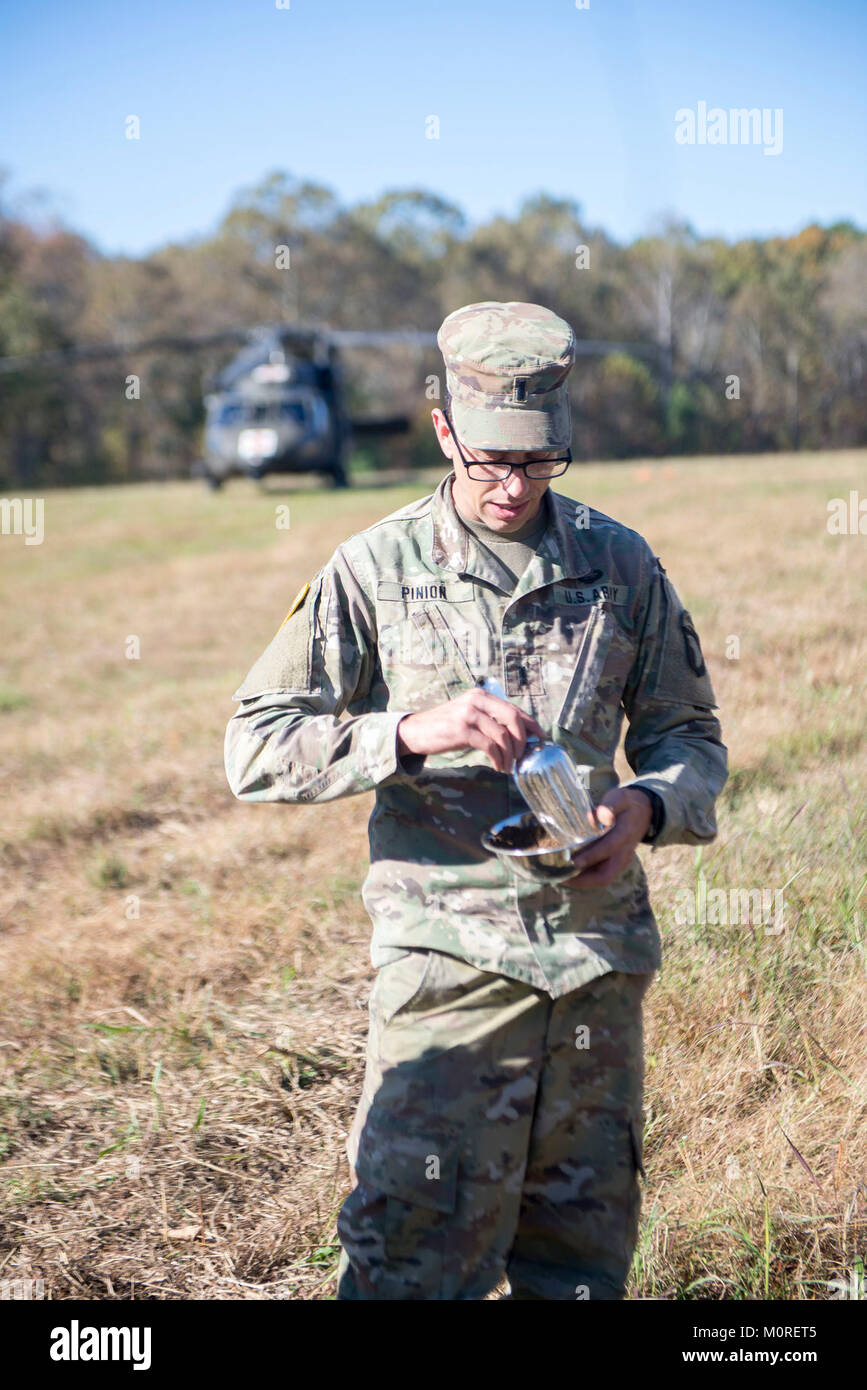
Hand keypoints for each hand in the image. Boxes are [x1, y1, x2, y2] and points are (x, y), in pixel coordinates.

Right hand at [396, 688, 544, 773]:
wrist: (415, 732)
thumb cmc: (445, 727)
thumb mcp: (469, 716)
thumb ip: (491, 721)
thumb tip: (520, 736)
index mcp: (481, 695)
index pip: (514, 708)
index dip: (531, 724)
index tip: (541, 738)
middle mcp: (476, 701)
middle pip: (513, 719)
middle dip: (523, 740)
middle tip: (523, 756)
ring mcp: (468, 714)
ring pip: (503, 735)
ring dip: (510, 755)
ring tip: (509, 766)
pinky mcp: (462, 730)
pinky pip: (490, 746)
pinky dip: (498, 759)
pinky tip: (498, 767)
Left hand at [564, 787, 653, 888]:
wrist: (644, 812)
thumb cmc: (628, 804)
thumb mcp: (621, 798)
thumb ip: (611, 805)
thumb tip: (598, 815)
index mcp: (625, 834)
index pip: (608, 848)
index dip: (591, 856)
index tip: (573, 861)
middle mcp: (624, 853)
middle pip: (605, 875)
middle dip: (583, 880)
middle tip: (560, 877)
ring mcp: (620, 860)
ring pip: (602, 878)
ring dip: (582, 880)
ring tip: (560, 876)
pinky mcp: (615, 862)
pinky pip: (600, 874)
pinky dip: (585, 876)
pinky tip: (569, 872)